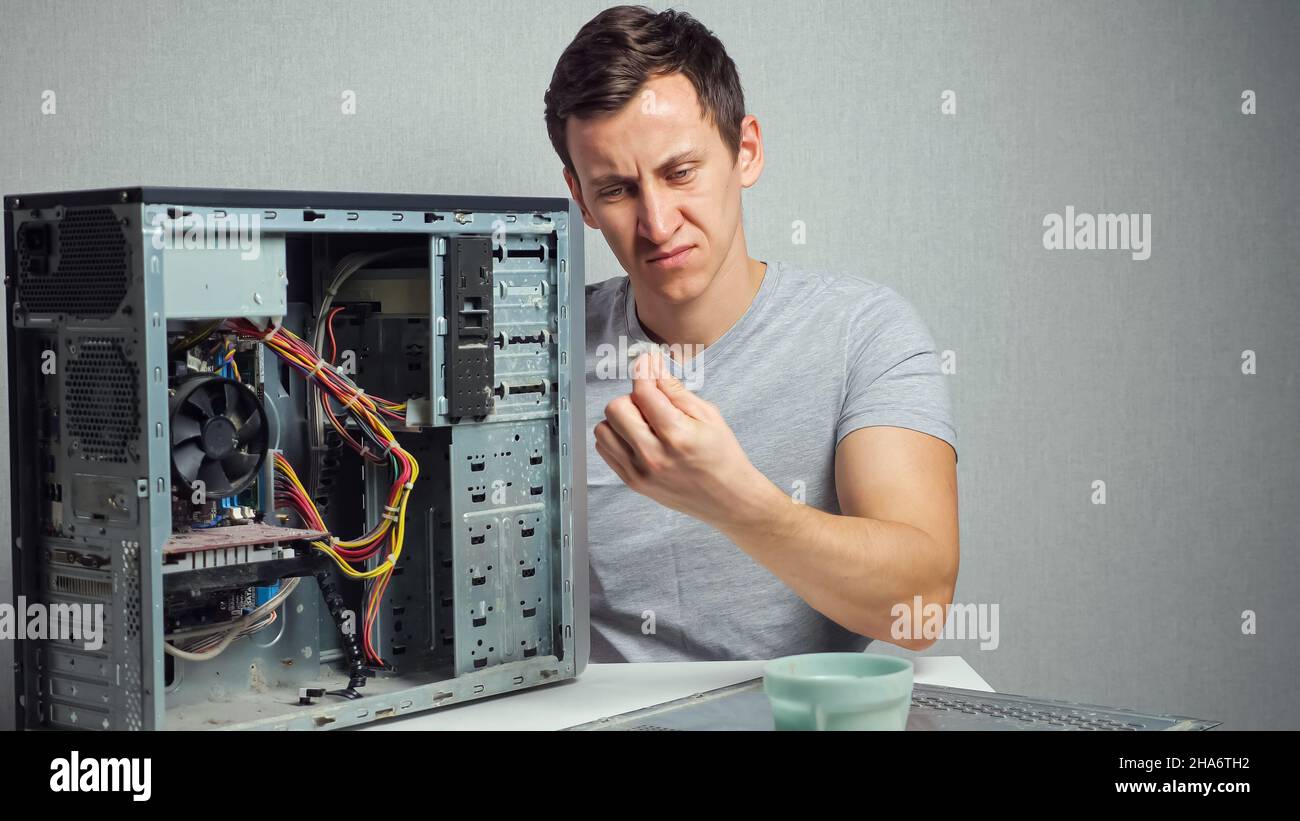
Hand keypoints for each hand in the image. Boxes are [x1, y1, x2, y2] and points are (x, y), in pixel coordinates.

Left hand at [594, 348, 783, 531]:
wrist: (727, 500)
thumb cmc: (723, 457)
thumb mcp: (709, 417)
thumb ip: (676, 391)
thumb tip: (653, 367)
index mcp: (677, 435)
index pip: (643, 392)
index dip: (644, 370)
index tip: (647, 362)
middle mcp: (653, 456)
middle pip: (616, 408)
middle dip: (632, 397)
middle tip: (652, 402)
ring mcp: (639, 472)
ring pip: (603, 429)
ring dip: (621, 418)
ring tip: (645, 423)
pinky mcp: (632, 482)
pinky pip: (605, 449)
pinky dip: (617, 436)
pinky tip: (639, 437)